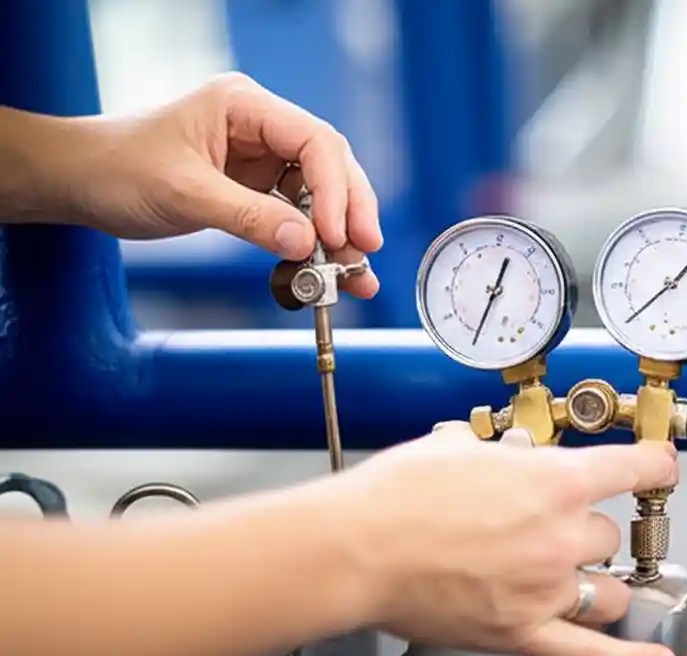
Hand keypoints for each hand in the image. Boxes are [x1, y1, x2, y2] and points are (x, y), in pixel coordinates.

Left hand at [73, 72, 379, 297]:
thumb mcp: (184, 194)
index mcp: (244, 106)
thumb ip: (248, 218)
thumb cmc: (117, 169)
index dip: (336, 188)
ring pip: (322, 193)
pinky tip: (332, 271)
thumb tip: (306, 243)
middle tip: (363, 252)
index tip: (339, 233)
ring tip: (356, 274)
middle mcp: (260, 127)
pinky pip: (299, 215)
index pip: (314, 140)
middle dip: (351, 211)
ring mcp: (261, 158)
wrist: (79, 183)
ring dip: (341, 234)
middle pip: (330, 165)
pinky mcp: (256, 188)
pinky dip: (316, 244)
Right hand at [333, 422, 679, 655]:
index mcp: (555, 480)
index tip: (659, 466)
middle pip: (610, 535)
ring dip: (594, 580)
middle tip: (551, 526)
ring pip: (606, 588)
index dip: (652, 464)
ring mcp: (546, 589)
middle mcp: (562, 535)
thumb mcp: (457, 448)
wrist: (356, 549)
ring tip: (569, 575)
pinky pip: (591, 652)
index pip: (632, 468)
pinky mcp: (523, 632)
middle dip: (584, 529)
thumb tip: (509, 454)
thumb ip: (499, 452)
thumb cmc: (396, 498)